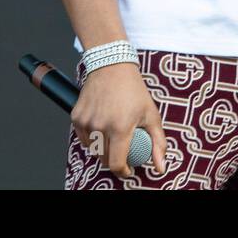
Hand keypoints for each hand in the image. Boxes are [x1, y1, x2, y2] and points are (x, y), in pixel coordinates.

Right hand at [70, 62, 167, 178]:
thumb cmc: (134, 90)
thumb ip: (158, 144)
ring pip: (93, 149)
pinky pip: (83, 137)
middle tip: (124, 150)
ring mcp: (86, 121)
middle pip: (104, 159)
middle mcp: (100, 126)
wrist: (112, 66)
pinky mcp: (76, 117)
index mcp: (119, 127)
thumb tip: (161, 168)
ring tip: (113, 134)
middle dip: (114, 160)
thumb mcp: (152, 115)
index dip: (123, 171)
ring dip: (103, 148)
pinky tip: (102, 125)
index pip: (116, 164)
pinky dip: (92, 137)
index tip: (129, 169)